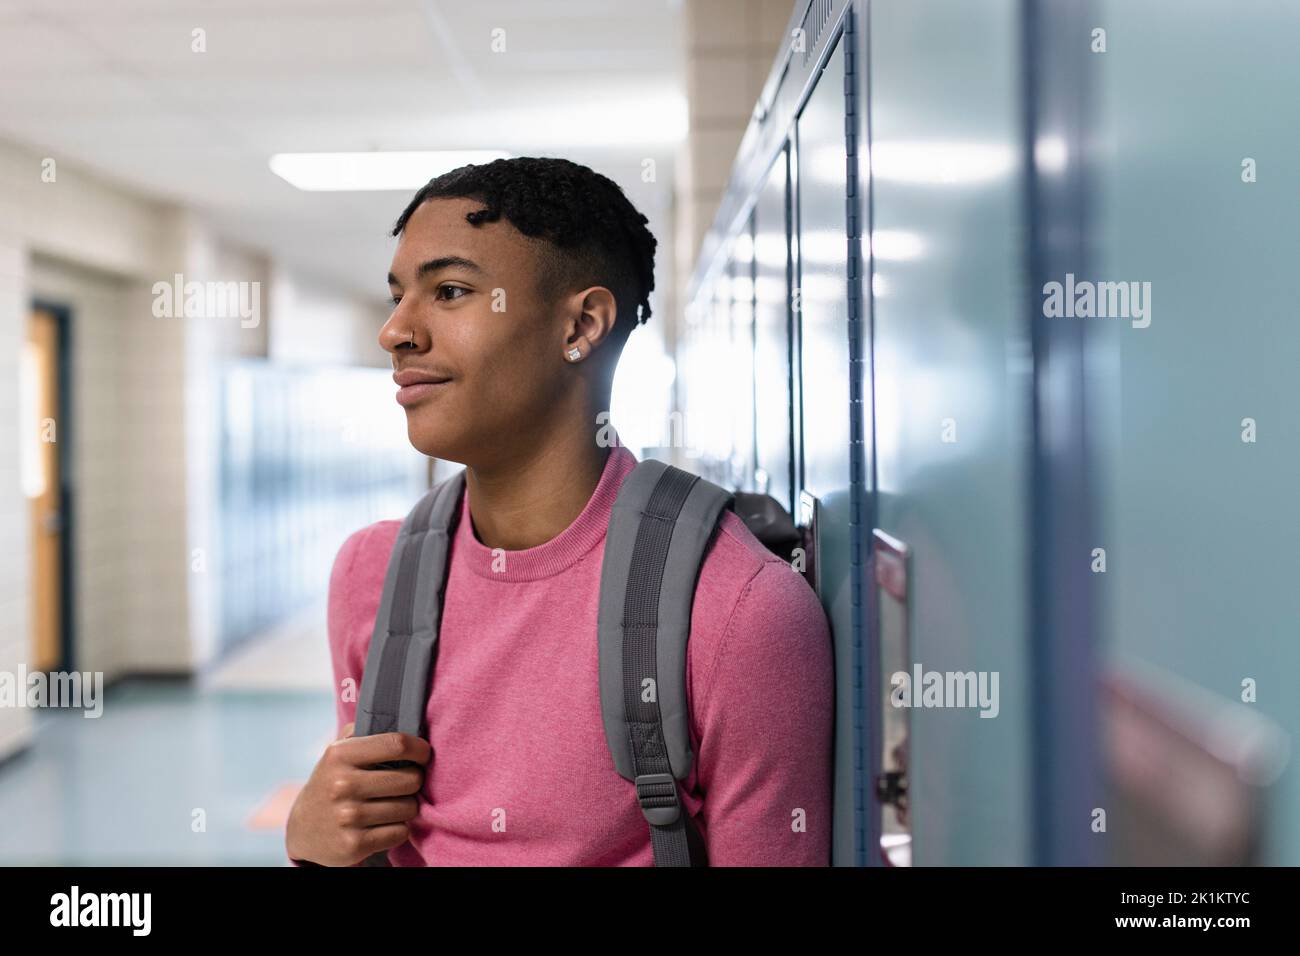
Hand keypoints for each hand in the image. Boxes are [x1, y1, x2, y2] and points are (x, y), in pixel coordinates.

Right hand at [285, 721, 432, 866]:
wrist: (304, 830)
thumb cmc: (333, 782)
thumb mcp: (338, 752)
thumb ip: (364, 730)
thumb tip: (400, 715)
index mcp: (340, 755)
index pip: (397, 744)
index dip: (419, 749)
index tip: (423, 754)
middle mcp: (342, 785)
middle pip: (410, 778)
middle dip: (415, 780)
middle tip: (406, 783)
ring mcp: (348, 817)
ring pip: (409, 808)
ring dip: (408, 806)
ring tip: (393, 804)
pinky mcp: (354, 844)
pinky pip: (400, 832)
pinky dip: (399, 829)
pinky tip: (384, 824)